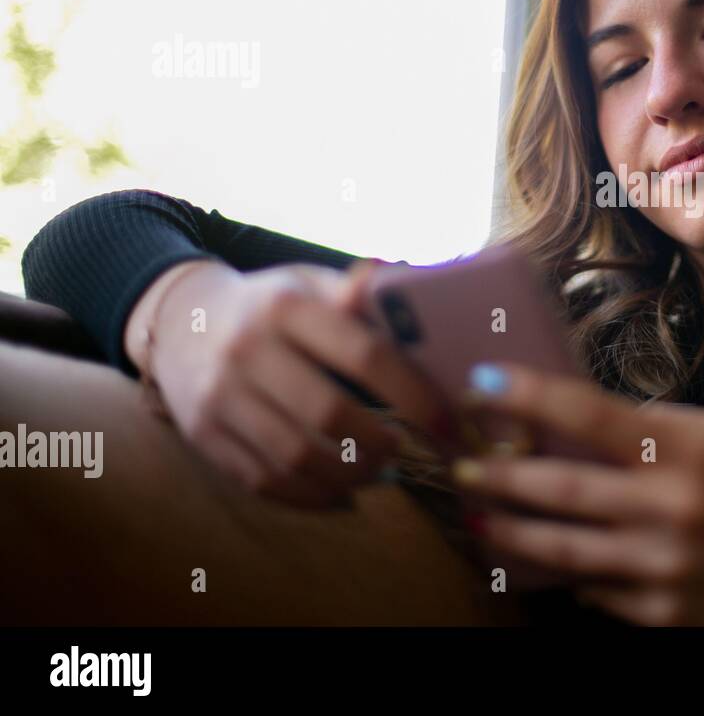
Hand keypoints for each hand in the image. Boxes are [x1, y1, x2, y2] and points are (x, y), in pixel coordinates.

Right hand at [134, 259, 453, 508]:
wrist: (180, 319)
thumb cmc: (271, 304)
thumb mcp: (309, 283)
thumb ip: (359, 294)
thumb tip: (410, 285)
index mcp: (287, 307)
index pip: (364, 355)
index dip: (413, 394)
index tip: (446, 421)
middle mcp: (248, 350)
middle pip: (329, 415)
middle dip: (381, 444)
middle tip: (407, 453)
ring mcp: (220, 396)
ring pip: (296, 457)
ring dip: (350, 476)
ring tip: (379, 474)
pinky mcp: (202, 434)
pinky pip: (263, 480)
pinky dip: (310, 497)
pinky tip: (341, 493)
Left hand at [449, 362, 703, 624]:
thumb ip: (662, 426)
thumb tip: (584, 420)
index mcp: (690, 450)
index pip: (590, 412)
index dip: (528, 394)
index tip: (481, 381)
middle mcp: (671, 509)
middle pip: (558, 486)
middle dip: (497, 473)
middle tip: (461, 463)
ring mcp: (662, 568)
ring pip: (558, 548)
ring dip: (507, 529)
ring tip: (478, 514)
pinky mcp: (659, 615)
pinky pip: (589, 591)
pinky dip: (565, 573)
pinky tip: (545, 558)